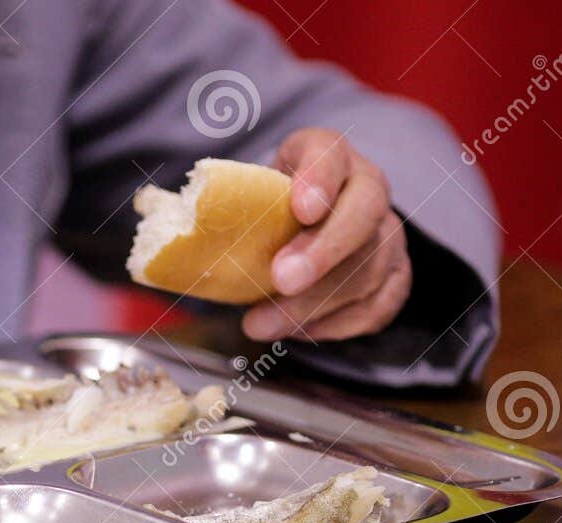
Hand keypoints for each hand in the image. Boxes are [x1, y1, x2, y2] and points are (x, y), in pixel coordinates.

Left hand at [242, 129, 412, 343]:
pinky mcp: (395, 275)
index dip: (319, 179)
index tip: (301, 208)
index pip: (329, 153)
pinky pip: (376, 306)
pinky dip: (334, 324)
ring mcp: (387, 233)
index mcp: (328, 155)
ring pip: (367, 269)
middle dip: (321, 252)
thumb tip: (166, 224)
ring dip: (312, 303)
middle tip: (282, 279)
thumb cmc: (267, 209)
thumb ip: (225, 204)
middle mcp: (367, 189)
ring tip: (262, 324)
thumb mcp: (246, 193)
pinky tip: (295, 331)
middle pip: (361, 216)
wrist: (305, 226)